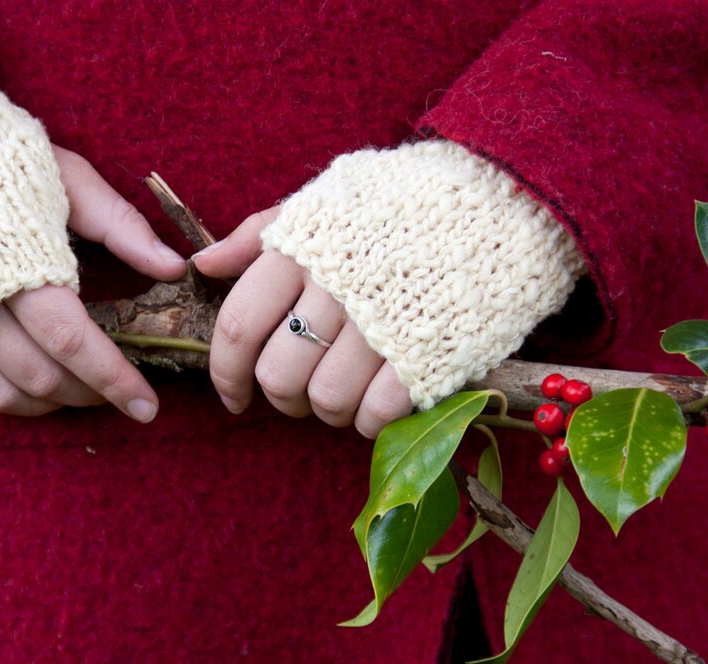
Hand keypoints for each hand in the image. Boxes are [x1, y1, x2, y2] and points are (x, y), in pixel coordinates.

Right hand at [0, 146, 186, 418]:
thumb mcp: (62, 174)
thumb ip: (120, 224)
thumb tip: (175, 268)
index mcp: (15, 261)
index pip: (72, 341)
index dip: (115, 380)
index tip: (147, 407)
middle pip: (39, 375)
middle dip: (88, 394)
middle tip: (115, 392)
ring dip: (45, 404)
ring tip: (74, 391)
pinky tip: (22, 387)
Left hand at [193, 209, 412, 437]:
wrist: (503, 198)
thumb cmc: (403, 202)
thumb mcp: (325, 201)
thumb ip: (259, 233)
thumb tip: (203, 264)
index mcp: (300, 250)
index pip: (238, 326)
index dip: (225, 371)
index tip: (233, 396)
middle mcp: (333, 289)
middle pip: (278, 375)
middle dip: (282, 398)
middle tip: (300, 392)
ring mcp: (381, 325)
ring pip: (325, 401)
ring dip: (327, 410)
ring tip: (344, 391)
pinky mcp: (426, 356)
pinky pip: (376, 415)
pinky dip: (370, 421)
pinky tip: (378, 403)